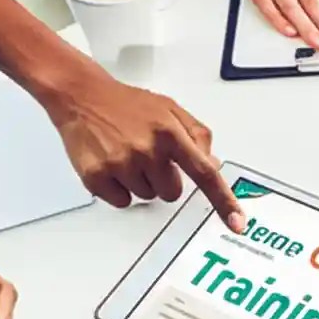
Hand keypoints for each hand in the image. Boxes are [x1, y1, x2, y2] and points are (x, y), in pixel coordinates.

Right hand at [42, 60, 244, 231]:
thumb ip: (196, 135)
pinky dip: (119, 189)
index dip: (223, 200)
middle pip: (173, 193)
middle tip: (148, 156)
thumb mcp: (169, 109)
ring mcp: (121, 164)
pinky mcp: (97, 177)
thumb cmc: (127, 104)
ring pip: (148, 197)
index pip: (205, 173)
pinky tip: (112, 164)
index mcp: (169, 133)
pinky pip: (122, 202)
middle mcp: (147, 150)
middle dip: (164, 178)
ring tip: (127, 155)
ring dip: (141, 182)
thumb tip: (212, 163)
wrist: (82, 96)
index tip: (237, 222)